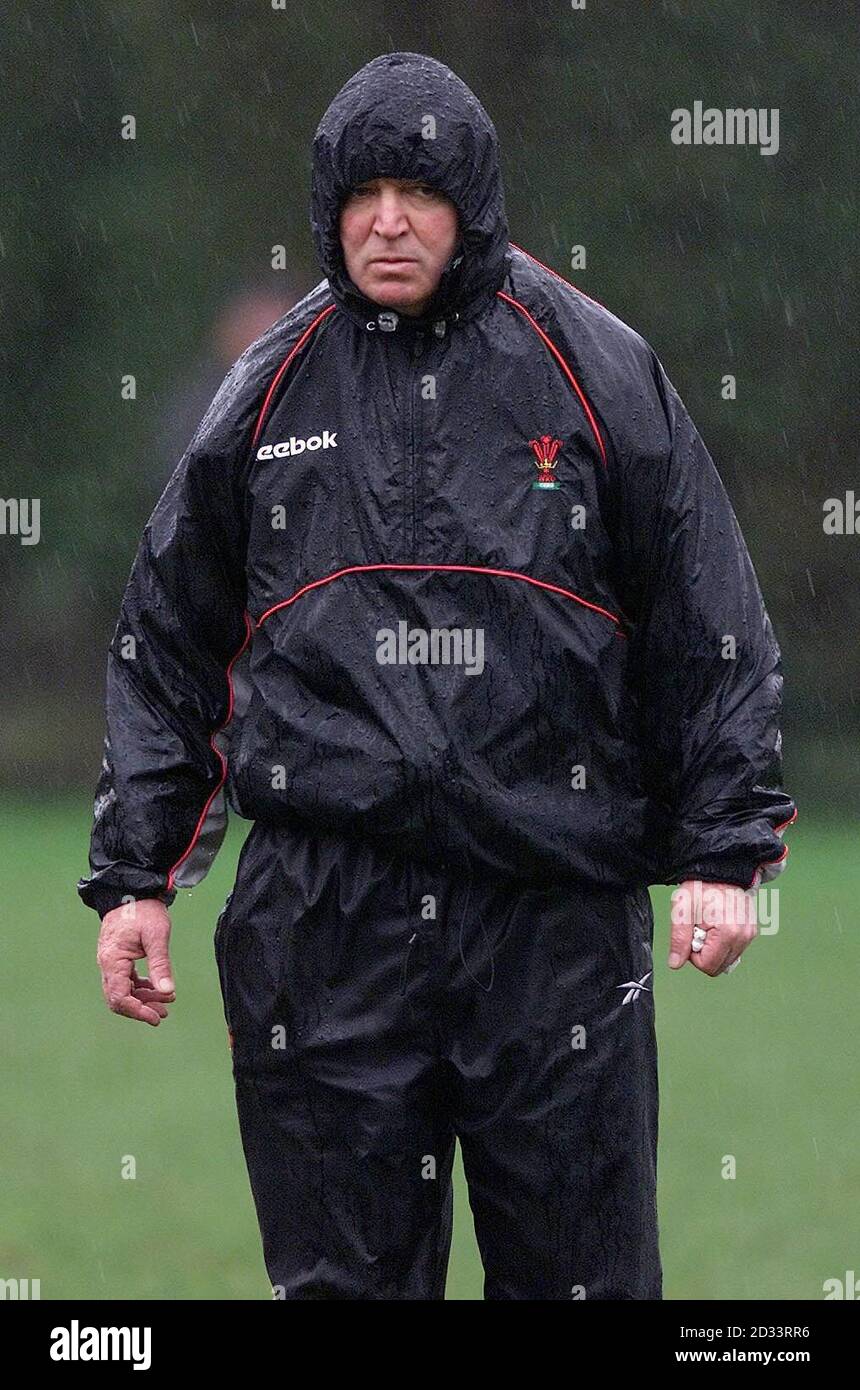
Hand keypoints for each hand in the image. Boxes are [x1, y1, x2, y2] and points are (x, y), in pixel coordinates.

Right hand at [96, 898, 175, 1024]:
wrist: (133, 891)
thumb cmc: (144, 910)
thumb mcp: (157, 936)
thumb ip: (161, 965)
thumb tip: (168, 992)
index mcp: (113, 960)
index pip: (120, 997)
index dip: (137, 1011)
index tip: (156, 1017)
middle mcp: (107, 964)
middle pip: (118, 998)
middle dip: (141, 1008)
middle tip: (163, 1014)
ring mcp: (110, 961)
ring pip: (123, 990)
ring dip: (143, 999)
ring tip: (166, 1002)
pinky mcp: (117, 958)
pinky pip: (125, 980)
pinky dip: (141, 987)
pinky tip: (158, 988)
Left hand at [667, 880, 756, 976]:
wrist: (721, 869)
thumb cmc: (701, 886)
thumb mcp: (683, 910)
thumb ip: (679, 939)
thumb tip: (675, 963)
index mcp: (728, 932)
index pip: (708, 966)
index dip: (693, 955)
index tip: (691, 934)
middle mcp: (744, 936)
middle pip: (718, 967)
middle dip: (703, 953)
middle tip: (698, 929)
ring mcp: (749, 934)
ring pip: (726, 960)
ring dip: (713, 948)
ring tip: (707, 924)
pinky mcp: (751, 931)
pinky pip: (733, 950)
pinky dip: (722, 942)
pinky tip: (716, 924)